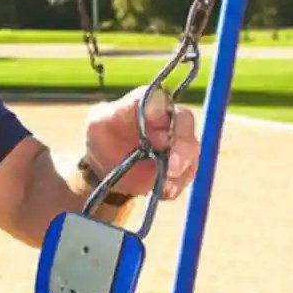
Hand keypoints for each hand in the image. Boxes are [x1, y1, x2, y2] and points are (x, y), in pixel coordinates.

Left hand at [83, 85, 199, 200]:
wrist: (104, 170)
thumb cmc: (102, 137)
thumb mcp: (100, 119)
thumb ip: (123, 107)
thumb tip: (152, 100)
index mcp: (148, 104)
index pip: (164, 101)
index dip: (166, 116)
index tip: (160, 135)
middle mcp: (167, 119)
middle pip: (185, 125)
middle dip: (183, 147)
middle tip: (172, 168)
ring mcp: (177, 142)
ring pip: (191, 150)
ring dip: (182, 170)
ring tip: (165, 186)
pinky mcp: (180, 165)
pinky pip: (188, 173)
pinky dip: (178, 185)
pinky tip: (164, 193)